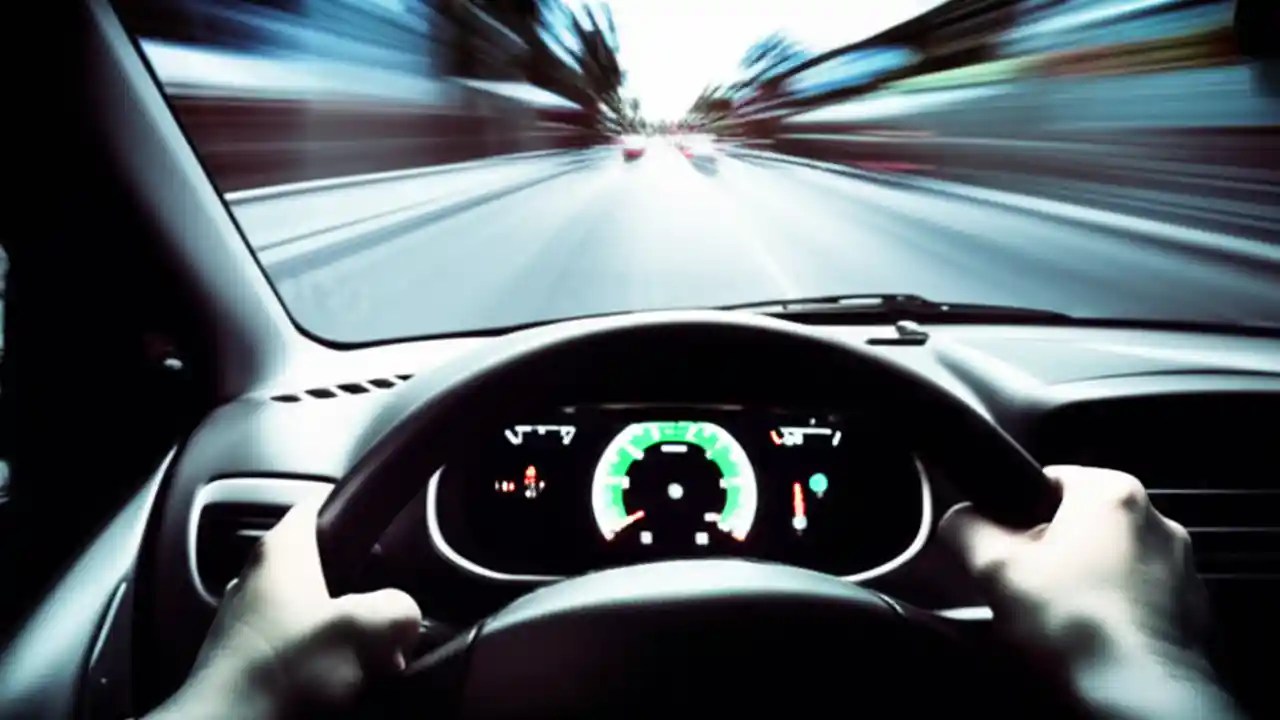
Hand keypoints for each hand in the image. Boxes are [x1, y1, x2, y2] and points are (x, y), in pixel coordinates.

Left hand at [147, 499, 421, 719]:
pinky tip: (335, 685)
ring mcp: (244, 620)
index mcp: (281, 551)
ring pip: (310, 610)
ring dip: (341, 632)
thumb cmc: (284, 669)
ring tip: (366, 661)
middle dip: (358, 590)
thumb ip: (399, 609)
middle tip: (384, 616)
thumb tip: (407, 619)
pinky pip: (293, 648)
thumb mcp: (364, 628)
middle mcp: (255, 577)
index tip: (384, 531)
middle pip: (322, 565)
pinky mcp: (241, 660)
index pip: (320, 504)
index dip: (355, 513)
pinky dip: (318, 661)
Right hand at [940, 465, 1237, 718]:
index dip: (1013, 515)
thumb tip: (959, 520)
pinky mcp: (1191, 611)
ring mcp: (1181, 568)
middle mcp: (1157, 520)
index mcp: (1112, 493)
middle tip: (1022, 588)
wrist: (1137, 696)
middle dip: (1049, 553)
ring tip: (1055, 620)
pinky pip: (1138, 599)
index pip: (1047, 480)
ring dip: (1083, 583)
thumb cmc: (1071, 624)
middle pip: (1080, 524)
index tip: (1001, 550)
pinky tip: (1089, 638)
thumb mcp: (994, 567)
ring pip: (1110, 562)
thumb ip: (966, 527)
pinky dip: (1113, 612)